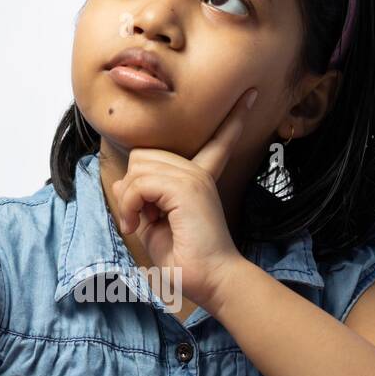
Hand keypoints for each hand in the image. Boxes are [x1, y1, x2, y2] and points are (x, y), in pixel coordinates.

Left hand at [111, 87, 258, 311]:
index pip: (217, 141)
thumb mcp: (156, 225)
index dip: (234, 119)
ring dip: (129, 199)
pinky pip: (139, 183)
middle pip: (144, 155)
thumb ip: (143, 200)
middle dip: (132, 188)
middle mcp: (199, 173)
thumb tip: (123, 184)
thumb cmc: (185, 261)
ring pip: (138, 167)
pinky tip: (138, 223)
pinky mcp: (186, 188)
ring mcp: (194, 178)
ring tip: (140, 222)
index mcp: (200, 179)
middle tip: (141, 217)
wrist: (210, 280)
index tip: (250, 95)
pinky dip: (130, 205)